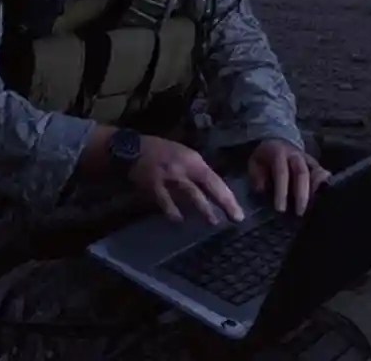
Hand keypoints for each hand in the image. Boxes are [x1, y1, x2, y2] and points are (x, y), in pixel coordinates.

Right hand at [128, 136, 245, 224]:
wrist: (132, 149)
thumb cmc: (160, 152)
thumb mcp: (183, 155)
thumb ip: (196, 171)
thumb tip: (212, 191)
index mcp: (193, 159)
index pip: (215, 179)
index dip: (228, 195)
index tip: (238, 211)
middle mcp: (185, 167)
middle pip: (209, 185)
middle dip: (224, 203)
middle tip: (236, 218)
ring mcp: (169, 176)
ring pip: (191, 193)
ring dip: (204, 208)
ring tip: (213, 222)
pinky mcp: (154, 184)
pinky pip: (165, 200)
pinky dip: (172, 210)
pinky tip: (178, 220)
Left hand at [247, 139, 329, 215]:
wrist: (278, 144)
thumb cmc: (265, 159)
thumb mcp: (255, 163)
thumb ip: (257, 176)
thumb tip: (263, 190)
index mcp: (279, 153)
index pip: (282, 173)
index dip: (281, 191)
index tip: (280, 209)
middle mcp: (296, 155)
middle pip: (302, 174)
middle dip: (301, 194)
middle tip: (299, 213)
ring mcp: (308, 159)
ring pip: (316, 173)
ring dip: (315, 191)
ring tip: (316, 208)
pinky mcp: (316, 165)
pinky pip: (323, 174)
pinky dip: (325, 186)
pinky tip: (326, 198)